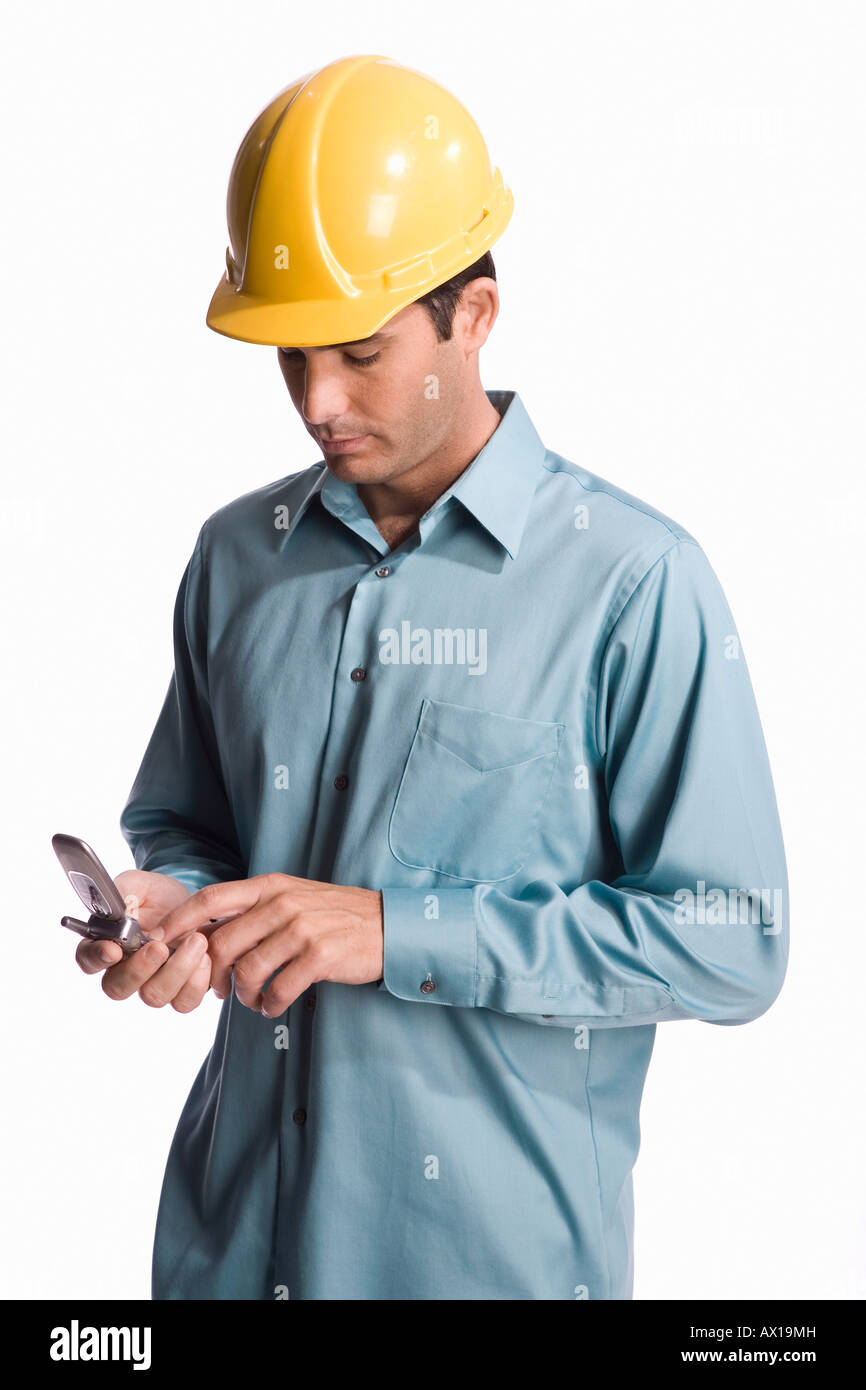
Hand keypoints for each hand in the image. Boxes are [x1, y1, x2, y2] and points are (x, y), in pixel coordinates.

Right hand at [74, 869, 211, 1011]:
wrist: (191, 904)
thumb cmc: (156, 896)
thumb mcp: (138, 884)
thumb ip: (124, 892)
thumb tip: (120, 908)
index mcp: (104, 943)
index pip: (88, 959)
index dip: (97, 957)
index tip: (113, 949)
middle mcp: (122, 970)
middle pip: (118, 988)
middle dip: (139, 969)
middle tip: (159, 947)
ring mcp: (151, 984)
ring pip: (153, 996)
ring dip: (176, 971)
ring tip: (195, 941)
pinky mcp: (179, 990)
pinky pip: (184, 1002)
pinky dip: (196, 983)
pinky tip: (205, 958)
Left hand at [155, 873, 384, 1014]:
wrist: (388, 925)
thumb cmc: (335, 916)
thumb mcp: (293, 898)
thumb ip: (256, 910)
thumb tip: (210, 935)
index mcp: (270, 886)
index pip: (211, 898)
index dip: (181, 921)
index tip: (161, 942)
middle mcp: (282, 903)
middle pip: (221, 942)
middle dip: (212, 973)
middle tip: (220, 990)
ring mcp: (301, 929)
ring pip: (247, 970)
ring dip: (243, 994)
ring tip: (253, 1000)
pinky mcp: (320, 956)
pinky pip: (278, 988)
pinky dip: (270, 1004)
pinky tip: (274, 1005)